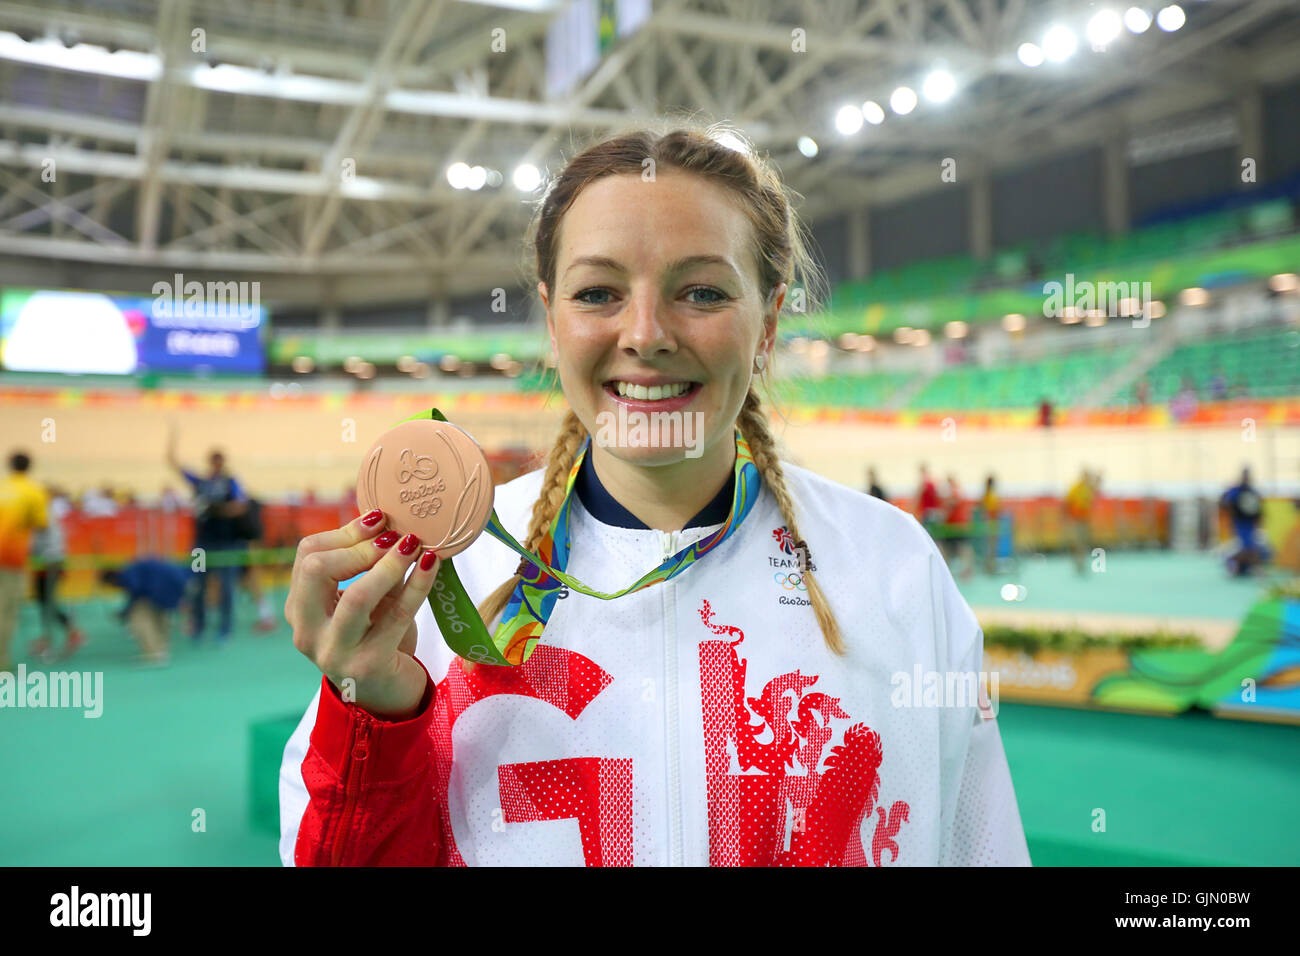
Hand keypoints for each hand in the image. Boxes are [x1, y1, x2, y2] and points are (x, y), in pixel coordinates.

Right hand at [285, 511, 441, 719]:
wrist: (388, 694)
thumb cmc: (376, 637)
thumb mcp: (368, 599)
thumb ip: (372, 565)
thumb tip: (390, 520)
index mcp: (300, 608)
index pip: (308, 556)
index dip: (345, 532)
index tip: (380, 518)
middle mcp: (308, 631)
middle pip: (317, 570)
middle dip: (361, 546)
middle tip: (396, 535)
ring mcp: (335, 652)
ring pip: (356, 597)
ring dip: (389, 565)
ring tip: (414, 544)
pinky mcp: (369, 665)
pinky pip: (396, 616)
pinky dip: (417, 586)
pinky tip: (431, 565)